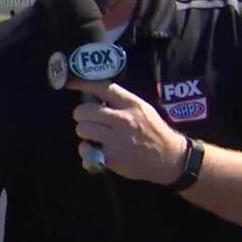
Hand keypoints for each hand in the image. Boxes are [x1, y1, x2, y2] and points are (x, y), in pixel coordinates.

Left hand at [68, 80, 186, 184]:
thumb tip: (93, 95)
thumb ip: (121, 102)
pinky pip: (85, 149)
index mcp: (131, 105)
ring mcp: (117, 139)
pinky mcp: (112, 157)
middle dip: (82, 115)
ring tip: (93, 135)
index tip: (70, 83)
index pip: (102, 88)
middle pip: (84, 110)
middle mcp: (123, 120)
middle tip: (87, 119)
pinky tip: (95, 149)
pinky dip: (86, 150)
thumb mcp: (143, 109)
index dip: (83, 84)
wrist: (170, 158)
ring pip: (82, 129)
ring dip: (84, 131)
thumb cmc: (153, 131)